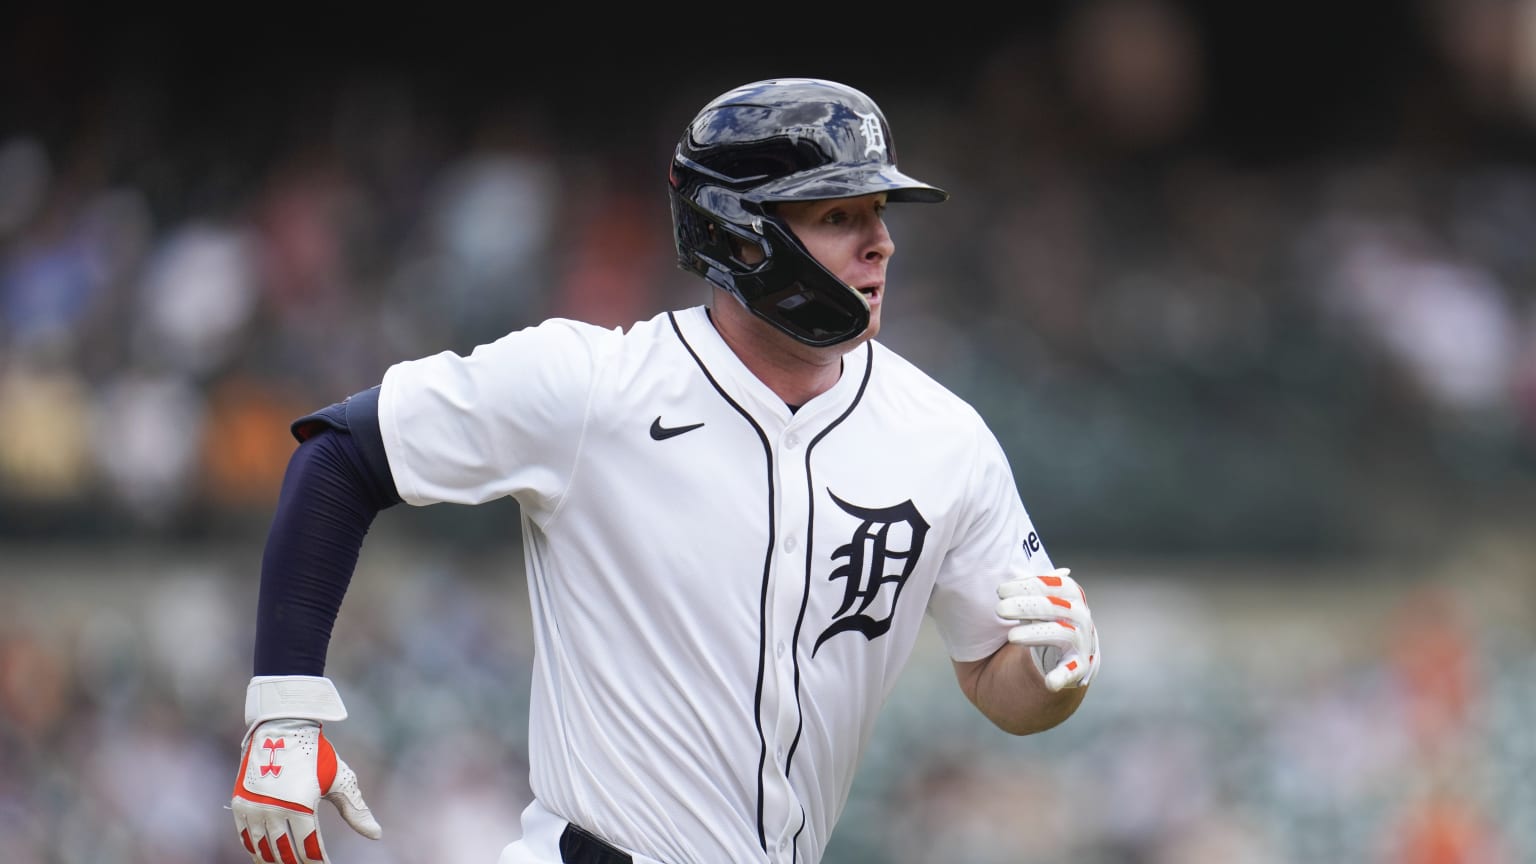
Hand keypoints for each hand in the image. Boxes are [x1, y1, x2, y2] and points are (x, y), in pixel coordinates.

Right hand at [232, 677, 380, 862]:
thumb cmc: (317, 754)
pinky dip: (257, 851)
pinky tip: (269, 856)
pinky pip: (246, 838)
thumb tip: (377, 835)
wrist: (281, 727)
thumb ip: (356, 810)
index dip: (319, 862)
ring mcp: (253, 808)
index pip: (310, 849)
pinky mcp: (239, 804)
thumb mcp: (340, 780)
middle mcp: (273, 810)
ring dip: (277, 861)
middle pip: (286, 853)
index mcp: (301, 806)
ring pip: (264, 850)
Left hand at [996, 567, 1099, 690]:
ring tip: (1011, 637)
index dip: (1028, 585)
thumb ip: (1026, 584)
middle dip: (1026, 606)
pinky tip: (1049, 682)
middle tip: (999, 609)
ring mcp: (1082, 642)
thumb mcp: (1033, 600)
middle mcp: (1080, 617)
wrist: (1059, 659)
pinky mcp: (1079, 668)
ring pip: (1063, 633)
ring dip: (1036, 633)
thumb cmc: (1041, 620)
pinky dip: (1062, 676)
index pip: (1054, 585)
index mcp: (1070, 596)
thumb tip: (1009, 552)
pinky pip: (1072, 671)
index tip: (1000, 590)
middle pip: (1056, 606)